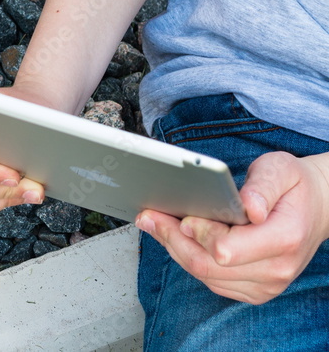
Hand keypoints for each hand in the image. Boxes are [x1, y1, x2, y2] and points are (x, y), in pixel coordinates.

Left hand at [135, 151, 328, 304]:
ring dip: (175, 249)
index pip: (225, 249)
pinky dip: (188, 258)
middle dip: (172, 239)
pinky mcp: (252, 290)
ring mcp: (265, 285)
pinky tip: (176, 237)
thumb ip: (262, 186)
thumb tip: (248, 206)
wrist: (315, 209)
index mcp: (284, 239)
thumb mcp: (281, 170)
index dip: (198, 232)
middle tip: (149, 216)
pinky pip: (210, 281)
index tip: (180, 214)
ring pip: (204, 276)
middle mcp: (276, 270)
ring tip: (156, 223)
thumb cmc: (293, 186)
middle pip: (207, 266)